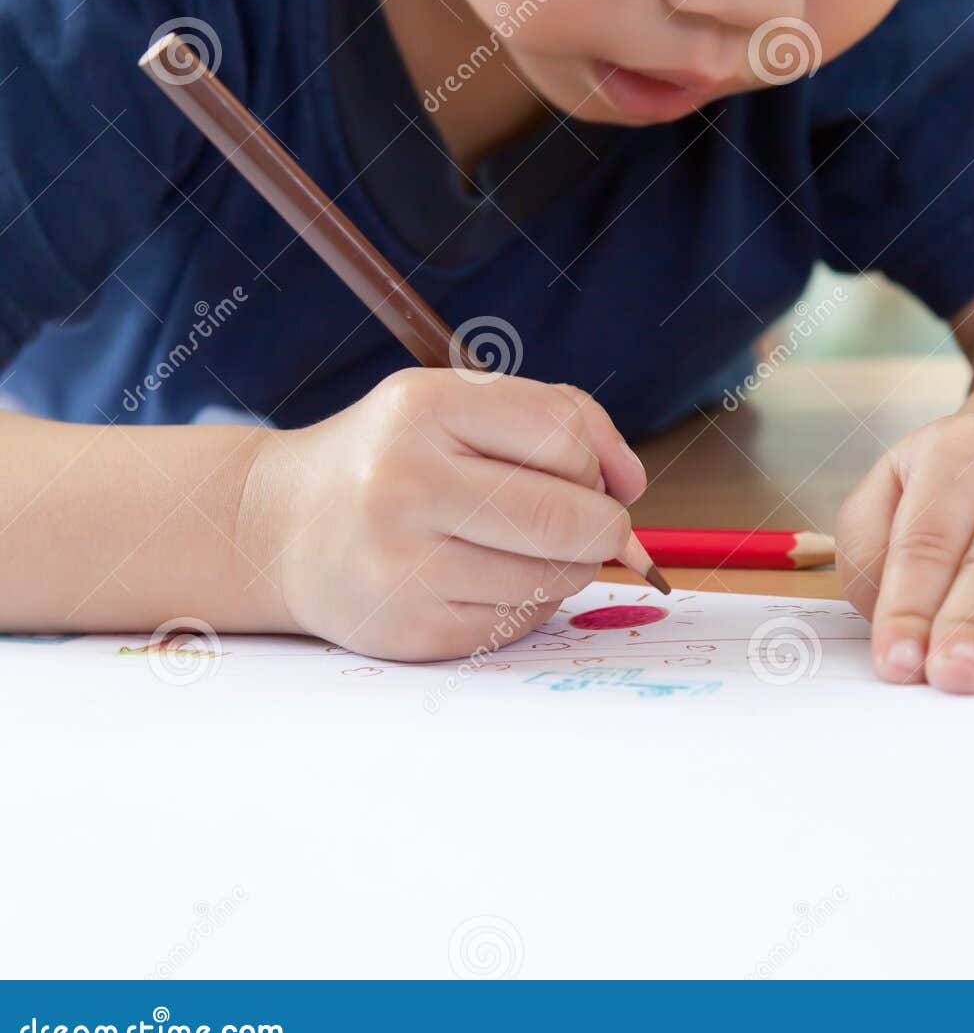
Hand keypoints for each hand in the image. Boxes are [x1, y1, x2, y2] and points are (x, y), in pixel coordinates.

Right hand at [239, 369, 644, 660]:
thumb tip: (632, 483)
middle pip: (570, 518)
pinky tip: (488, 577)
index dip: (596, 460)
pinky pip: (521, 623)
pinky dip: (530, 602)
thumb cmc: (394, 455)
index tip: (588, 473)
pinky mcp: (411, 630)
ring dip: (569, 566)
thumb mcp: (458, 402)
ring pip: (554, 577)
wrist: (281, 527)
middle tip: (592, 523)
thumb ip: (560, 416)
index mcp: (423, 408)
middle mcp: (405, 484)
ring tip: (527, 545)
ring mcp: (403, 564)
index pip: (563, 435)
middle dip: (605, 527)